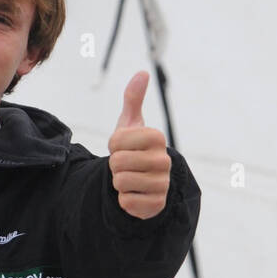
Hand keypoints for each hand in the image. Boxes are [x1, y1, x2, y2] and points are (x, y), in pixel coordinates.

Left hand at [107, 71, 170, 218]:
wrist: (144, 183)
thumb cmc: (134, 150)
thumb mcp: (131, 125)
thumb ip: (133, 99)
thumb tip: (142, 72)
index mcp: (156, 137)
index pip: (116, 141)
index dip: (113, 146)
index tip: (123, 148)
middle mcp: (163, 160)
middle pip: (117, 162)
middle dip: (115, 166)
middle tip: (126, 165)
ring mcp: (162, 183)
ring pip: (120, 183)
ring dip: (119, 183)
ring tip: (130, 179)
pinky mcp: (156, 205)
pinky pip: (126, 203)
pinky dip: (125, 201)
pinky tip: (135, 194)